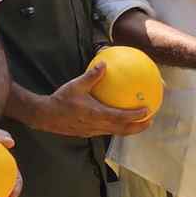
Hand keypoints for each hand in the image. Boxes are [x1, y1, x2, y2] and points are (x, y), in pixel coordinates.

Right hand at [36, 64, 151, 136]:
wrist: (45, 116)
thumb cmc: (61, 100)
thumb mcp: (76, 85)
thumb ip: (92, 75)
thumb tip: (104, 64)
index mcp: (96, 114)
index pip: (121, 117)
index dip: (136, 116)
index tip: (148, 110)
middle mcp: (96, 125)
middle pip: (122, 130)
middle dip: (138, 127)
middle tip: (150, 121)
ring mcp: (92, 131)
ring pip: (115, 133)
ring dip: (129, 129)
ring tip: (140, 123)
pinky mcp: (87, 133)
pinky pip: (106, 131)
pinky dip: (117, 128)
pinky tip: (118, 120)